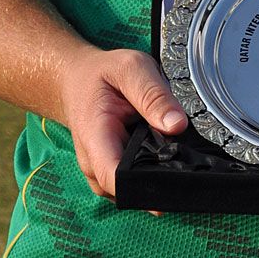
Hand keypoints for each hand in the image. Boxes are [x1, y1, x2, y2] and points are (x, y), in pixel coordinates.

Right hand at [58, 45, 187, 198]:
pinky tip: (158, 147)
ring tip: (166, 141)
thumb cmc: (102, 73)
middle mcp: (94, 165)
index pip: (118, 179)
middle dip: (160, 174)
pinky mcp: (111, 172)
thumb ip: (153, 96)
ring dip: (156, 170)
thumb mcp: (130, 69)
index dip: (149, 182)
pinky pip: (135, 179)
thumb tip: (178, 125)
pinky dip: (151, 166)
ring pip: (136, 187)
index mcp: (95, 139)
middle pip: (131, 188)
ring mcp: (101, 172)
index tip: (175, 168)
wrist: (78, 80)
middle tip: (180, 149)